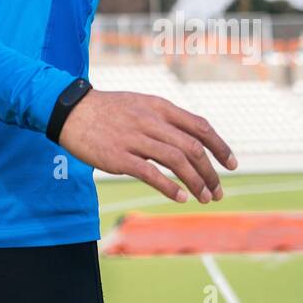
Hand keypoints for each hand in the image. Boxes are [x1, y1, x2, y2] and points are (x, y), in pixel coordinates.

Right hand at [56, 89, 237, 203]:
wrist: (70, 110)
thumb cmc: (107, 110)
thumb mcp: (140, 104)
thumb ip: (164, 119)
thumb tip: (191, 139)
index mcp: (159, 107)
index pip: (199, 127)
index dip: (220, 147)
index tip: (231, 165)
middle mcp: (150, 121)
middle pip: (192, 147)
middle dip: (211, 172)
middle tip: (217, 191)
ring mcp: (134, 138)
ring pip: (176, 161)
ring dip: (195, 182)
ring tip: (203, 198)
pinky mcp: (118, 157)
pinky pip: (150, 173)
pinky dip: (169, 187)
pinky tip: (180, 197)